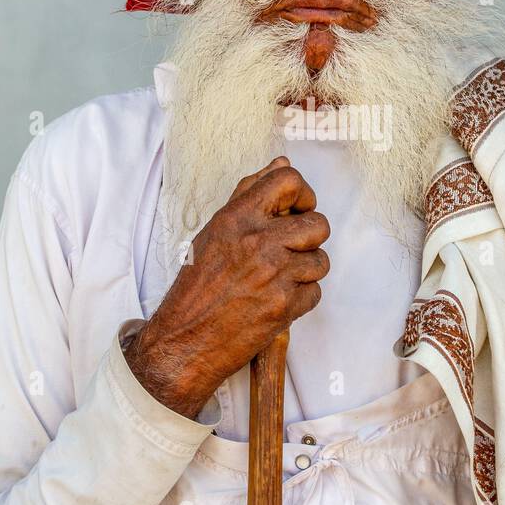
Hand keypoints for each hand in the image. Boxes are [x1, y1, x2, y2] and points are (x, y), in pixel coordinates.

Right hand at [123, 157, 329, 415]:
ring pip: (320, 261)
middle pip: (318, 224)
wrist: (184, 340)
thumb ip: (249, 194)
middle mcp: (258, 241)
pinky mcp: (285, 306)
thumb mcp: (215, 231)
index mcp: (237, 218)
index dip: (302, 195)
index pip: (289, 180)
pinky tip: (276, 300)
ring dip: (305, 271)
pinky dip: (300, 298)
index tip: (296, 210)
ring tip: (278, 279)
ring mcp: (274, 274)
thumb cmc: (197, 287)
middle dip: (309, 238)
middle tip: (289, 250)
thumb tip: (281, 163)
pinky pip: (315, 292)